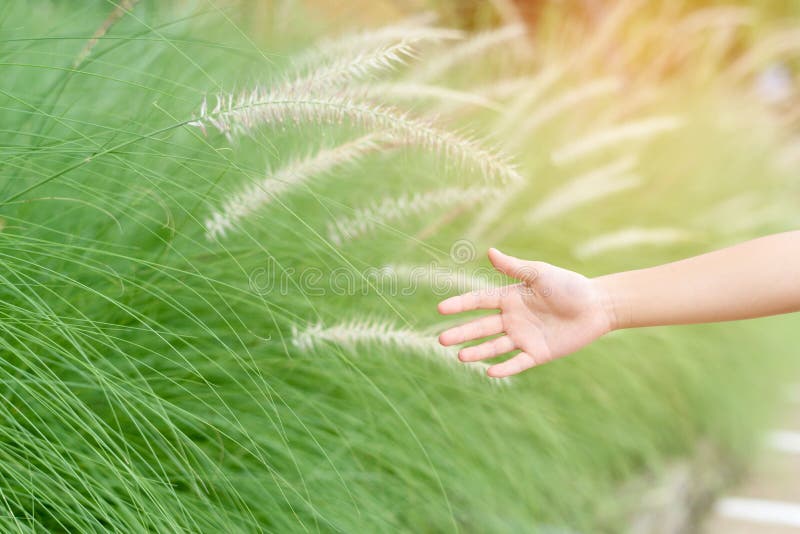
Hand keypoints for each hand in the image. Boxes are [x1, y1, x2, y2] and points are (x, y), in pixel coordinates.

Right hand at [437, 248, 615, 377]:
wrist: (597, 306)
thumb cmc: (569, 286)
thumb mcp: (540, 274)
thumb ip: (514, 268)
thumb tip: (490, 252)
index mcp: (510, 298)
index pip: (479, 302)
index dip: (460, 304)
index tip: (440, 308)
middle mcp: (513, 319)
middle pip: (481, 327)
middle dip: (461, 333)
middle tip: (441, 340)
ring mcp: (524, 337)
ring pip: (494, 346)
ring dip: (477, 351)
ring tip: (459, 356)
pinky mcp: (538, 353)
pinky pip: (517, 363)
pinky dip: (504, 368)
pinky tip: (489, 371)